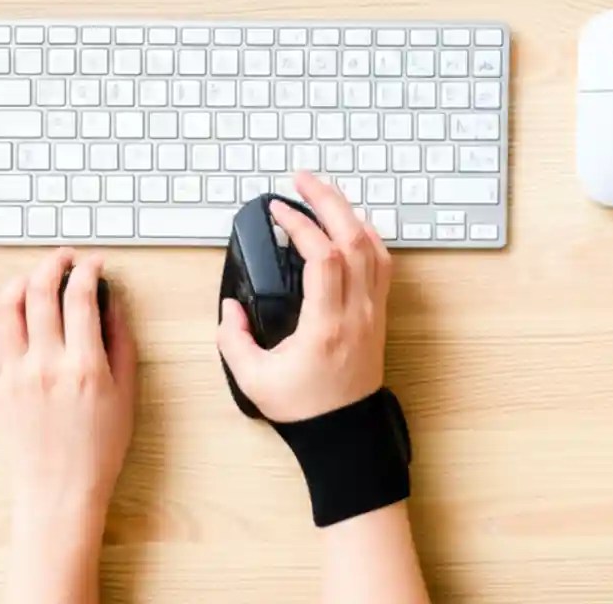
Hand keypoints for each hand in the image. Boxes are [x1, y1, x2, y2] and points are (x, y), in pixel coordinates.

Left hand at [0, 248, 137, 523]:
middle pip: (40, 290)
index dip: (87, 270)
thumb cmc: (97, 450)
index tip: (93, 263)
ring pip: (8, 304)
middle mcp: (45, 364)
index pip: (80, 296)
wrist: (58, 490)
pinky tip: (19, 307)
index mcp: (84, 366)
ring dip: (23, 279)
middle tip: (64, 258)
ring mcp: (14, 373)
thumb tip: (112, 302)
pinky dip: (7, 310)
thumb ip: (120, 342)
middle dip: (54, 263)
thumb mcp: (126, 394)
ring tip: (36, 275)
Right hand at [218, 170, 391, 421]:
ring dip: (348, 213)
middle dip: (328, 201)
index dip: (302, 226)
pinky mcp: (377, 315)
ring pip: (373, 247)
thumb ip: (234, 339)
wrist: (345, 433)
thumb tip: (232, 307)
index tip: (279, 211)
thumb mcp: (254, 379)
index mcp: (327, 325)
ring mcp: (372, 312)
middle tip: (302, 180)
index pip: (325, 258)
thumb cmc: (305, 409)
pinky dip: (367, 236)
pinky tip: (350, 225)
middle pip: (354, 239)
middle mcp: (356, 313)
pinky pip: (381, 264)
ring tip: (323, 194)